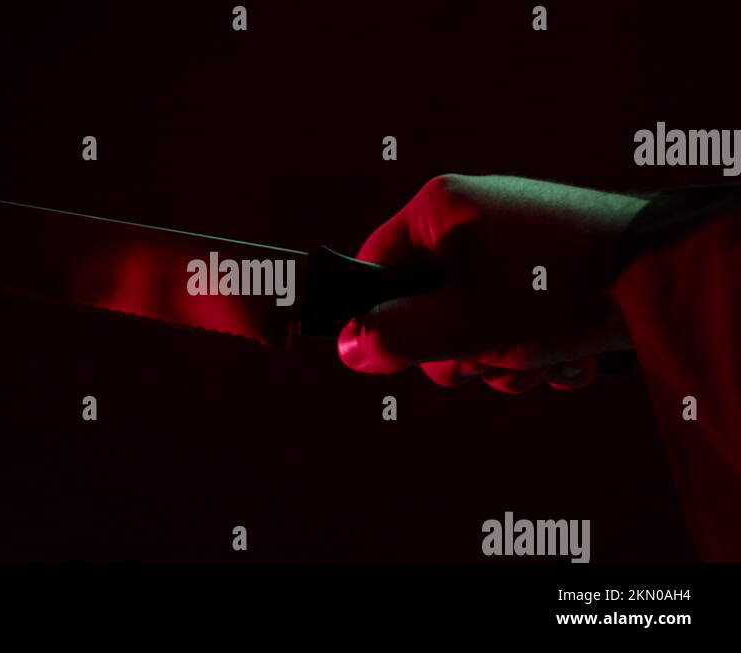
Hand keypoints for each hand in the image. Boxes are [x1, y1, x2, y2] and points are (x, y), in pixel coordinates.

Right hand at [337, 174, 646, 391]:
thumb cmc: (562, 288)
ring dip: (504, 359)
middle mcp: (474, 217)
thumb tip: (349, 346)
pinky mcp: (554, 264)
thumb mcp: (465, 324)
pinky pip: (520, 315)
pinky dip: (538, 346)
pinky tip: (568, 355)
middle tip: (492, 357)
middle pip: (428, 304)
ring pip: (477, 320)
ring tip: (542, 360)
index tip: (408, 353)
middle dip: (461, 351)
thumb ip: (397, 336)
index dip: (385, 319)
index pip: (376, 267)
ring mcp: (517, 240)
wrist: (669, 274)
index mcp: (440, 211)